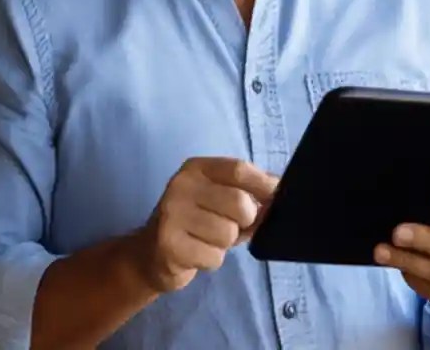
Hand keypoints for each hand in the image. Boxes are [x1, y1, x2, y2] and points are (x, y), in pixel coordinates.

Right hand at [131, 158, 277, 292]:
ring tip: (207, 240)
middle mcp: (181, 186)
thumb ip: (249, 191)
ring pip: (228, 233)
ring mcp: (172, 214)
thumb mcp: (219, 198)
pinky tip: (196, 253)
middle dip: (245, 222)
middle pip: (239, 203)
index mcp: (196, 168)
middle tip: (231, 226)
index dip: (264, 186)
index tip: (274, 198)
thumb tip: (279, 189)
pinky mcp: (169, 245)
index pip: (239, 170)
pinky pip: (214, 257)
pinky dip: (212, 260)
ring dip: (225, 244)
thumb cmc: (195, 222)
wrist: (150, 253)